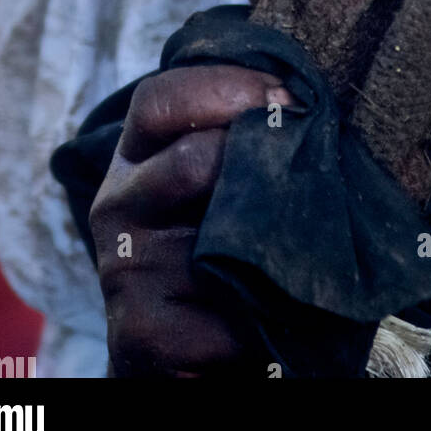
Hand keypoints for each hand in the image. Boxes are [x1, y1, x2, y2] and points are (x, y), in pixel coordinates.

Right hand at [89, 64, 294, 376]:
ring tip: (306, 237)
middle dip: (262, 157)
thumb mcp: (217, 173)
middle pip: (190, 161)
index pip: (159, 101)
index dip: (226, 87)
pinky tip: (281, 307)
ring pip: (215, 239)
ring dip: (273, 237)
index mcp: (135, 156)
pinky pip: (223, 317)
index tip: (288, 97)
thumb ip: (241, 132)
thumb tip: (304, 101)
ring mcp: (124, 272)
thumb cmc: (212, 235)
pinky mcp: (141, 334)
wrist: (179, 344)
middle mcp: (117, 206)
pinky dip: (265, 314)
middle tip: (314, 159)